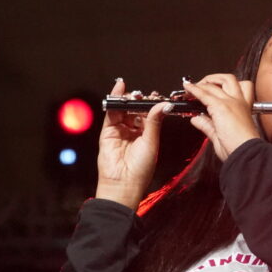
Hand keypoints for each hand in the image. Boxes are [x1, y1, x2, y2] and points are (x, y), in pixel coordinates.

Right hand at [94, 79, 168, 208]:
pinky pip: (111, 112)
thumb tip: (163, 104)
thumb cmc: (140, 169)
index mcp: (146, 135)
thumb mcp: (151, 141)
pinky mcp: (108, 131)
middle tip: (144, 95)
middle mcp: (132, 132)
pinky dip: (115, 100)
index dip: (151, 104)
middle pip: (134, 109)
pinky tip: (120, 89)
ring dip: (128, 99)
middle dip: (139, 100)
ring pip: (123, 109)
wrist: (124, 182)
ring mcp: (120, 131)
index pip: (148, 114)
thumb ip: (154, 121)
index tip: (156, 96)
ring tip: (134, 94)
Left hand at [181, 74, 259, 160]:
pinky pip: (204, 94)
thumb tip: (197, 118)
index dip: (218, 86)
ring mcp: (230, 103)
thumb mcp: (221, 135)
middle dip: (212, 79)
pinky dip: (194, 90)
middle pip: (227, 79)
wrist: (246, 153)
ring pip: (215, 84)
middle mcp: (238, 102)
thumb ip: (207, 125)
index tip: (206, 91)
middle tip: (201, 85)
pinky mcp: (221, 107)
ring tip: (191, 88)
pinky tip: (187, 88)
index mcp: (243, 107)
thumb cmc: (239, 148)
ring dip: (202, 83)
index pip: (233, 89)